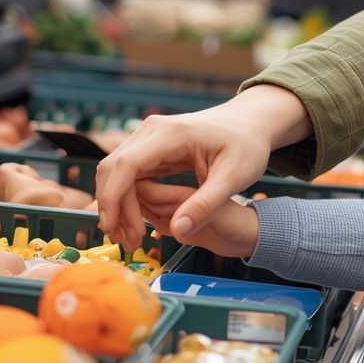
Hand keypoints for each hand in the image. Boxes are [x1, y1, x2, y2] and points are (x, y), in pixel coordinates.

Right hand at [95, 85, 310, 251]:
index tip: (116, 229)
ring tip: (129, 235)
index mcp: (171, 134)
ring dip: (116, 204)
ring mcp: (149, 136)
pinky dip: (126, 196)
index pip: (126, 165)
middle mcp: (152, 130)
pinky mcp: (151, 146)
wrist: (251, 122)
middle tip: (125, 240)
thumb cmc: (247, 146)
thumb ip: (206, 204)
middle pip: (113, 169)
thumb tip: (178, 231)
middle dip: (112, 207)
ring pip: (116, 171)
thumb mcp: (234, 177)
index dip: (114, 199)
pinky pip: (128, 172)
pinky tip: (135, 220)